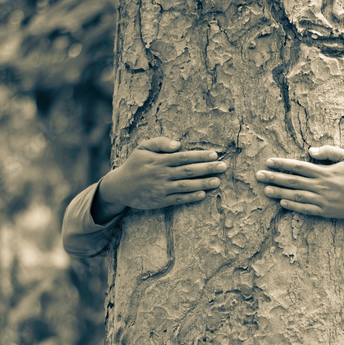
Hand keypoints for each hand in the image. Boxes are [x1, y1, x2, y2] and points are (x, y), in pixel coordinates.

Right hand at [93, 137, 227, 222]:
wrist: (120, 187)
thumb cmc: (135, 164)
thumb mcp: (142, 148)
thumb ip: (160, 143)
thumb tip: (178, 144)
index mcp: (159, 160)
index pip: (184, 157)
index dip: (200, 156)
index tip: (214, 155)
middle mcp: (162, 175)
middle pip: (189, 171)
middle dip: (207, 169)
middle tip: (224, 166)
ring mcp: (161, 189)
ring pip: (186, 186)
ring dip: (203, 184)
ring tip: (218, 181)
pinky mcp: (160, 201)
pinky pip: (178, 199)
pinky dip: (191, 197)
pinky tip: (203, 195)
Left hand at [254, 144, 343, 221]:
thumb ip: (329, 151)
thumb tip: (310, 150)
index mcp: (324, 171)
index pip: (298, 166)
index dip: (282, 164)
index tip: (269, 162)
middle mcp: (321, 185)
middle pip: (292, 181)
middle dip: (274, 177)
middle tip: (258, 175)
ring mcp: (322, 199)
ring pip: (296, 195)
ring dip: (279, 192)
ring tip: (265, 190)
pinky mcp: (325, 211)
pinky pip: (306, 209)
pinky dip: (293, 206)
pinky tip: (282, 203)